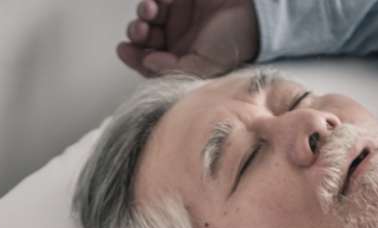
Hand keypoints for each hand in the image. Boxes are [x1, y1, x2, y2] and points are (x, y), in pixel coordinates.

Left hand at [118, 0, 260, 77]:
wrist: (254, 11)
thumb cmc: (235, 41)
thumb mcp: (205, 66)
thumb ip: (174, 69)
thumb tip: (148, 63)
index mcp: (181, 62)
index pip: (150, 63)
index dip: (134, 57)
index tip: (123, 49)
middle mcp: (177, 42)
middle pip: (145, 40)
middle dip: (137, 35)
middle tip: (140, 30)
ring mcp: (179, 18)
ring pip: (148, 18)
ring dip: (142, 15)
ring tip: (150, 11)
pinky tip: (159, 0)